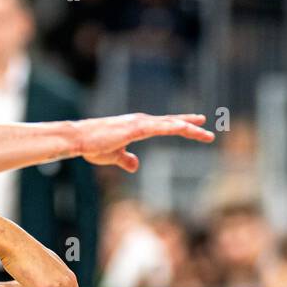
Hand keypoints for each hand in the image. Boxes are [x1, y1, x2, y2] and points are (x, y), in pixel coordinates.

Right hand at [76, 113, 213, 171]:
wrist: (79, 140)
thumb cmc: (93, 146)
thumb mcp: (113, 156)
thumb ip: (126, 159)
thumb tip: (136, 165)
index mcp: (137, 127)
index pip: (164, 125)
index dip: (180, 124)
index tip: (196, 124)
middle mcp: (141, 121)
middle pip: (171, 122)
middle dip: (190, 124)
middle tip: (207, 124)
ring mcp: (139, 123)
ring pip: (170, 124)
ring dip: (189, 128)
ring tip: (206, 133)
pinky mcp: (136, 128)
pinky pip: (160, 127)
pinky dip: (175, 126)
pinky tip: (187, 128)